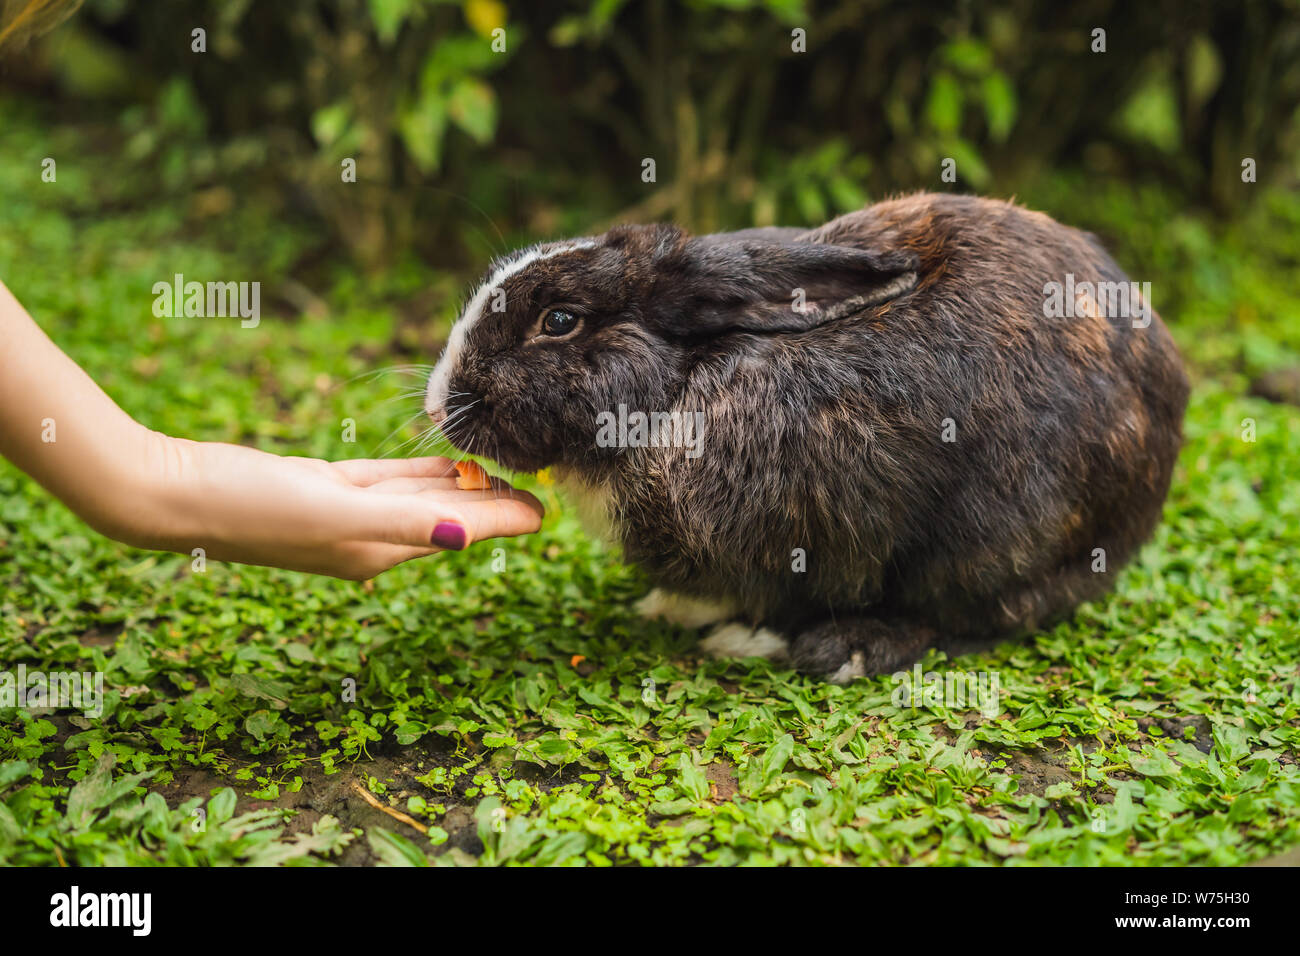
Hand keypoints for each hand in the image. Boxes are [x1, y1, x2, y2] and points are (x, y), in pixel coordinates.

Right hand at [126, 437, 543, 578]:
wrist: (177, 494)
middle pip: (447, 517)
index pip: (457, 532)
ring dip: (460, 485)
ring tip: (503, 471)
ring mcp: (346, 512)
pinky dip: (418, 472)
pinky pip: (387, 480)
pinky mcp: (325, 486)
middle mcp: (369, 537)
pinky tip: (443, 461)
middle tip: (537, 484)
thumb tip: (464, 533)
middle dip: (491, 503)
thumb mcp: (337, 511)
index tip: (545, 509)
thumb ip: (404, 521)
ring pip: (420, 496)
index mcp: (378, 549)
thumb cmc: (255, 508)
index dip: (503, 520)